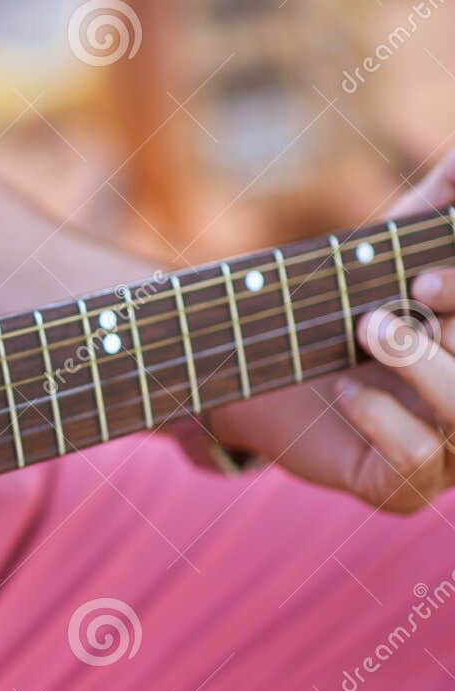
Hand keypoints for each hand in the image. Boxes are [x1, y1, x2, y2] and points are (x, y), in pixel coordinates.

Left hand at [205, 150, 454, 511]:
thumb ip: (443, 201)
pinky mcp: (401, 489)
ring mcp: (451, 456)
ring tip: (370, 329)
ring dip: (424, 368)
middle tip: (402, 298)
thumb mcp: (395, 244)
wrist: (255, 367)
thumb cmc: (341, 302)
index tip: (425, 276)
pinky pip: (417, 461)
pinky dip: (382, 418)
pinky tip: (344, 390)